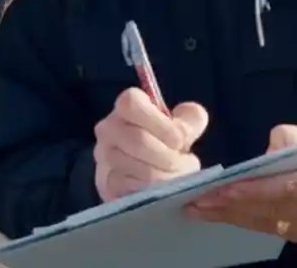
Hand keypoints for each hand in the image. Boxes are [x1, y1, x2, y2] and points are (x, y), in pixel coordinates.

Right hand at [94, 88, 208, 201]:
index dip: (160, 124)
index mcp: (126, 107)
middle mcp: (109, 129)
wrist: (148, 172)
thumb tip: (187, 126)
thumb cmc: (166, 142)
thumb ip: (191, 119)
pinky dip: (152, 193)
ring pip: (137, 169)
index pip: (131, 104)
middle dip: (167, 156)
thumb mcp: (183, 124)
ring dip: (164, 177)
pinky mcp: (106, 184)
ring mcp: (105, 157)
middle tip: (180, 163)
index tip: (179, 141)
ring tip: (175, 177)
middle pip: (138, 140)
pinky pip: (130, 190)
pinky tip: (160, 190)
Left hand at [185, 125, 296, 249]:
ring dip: (234, 218)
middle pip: (273, 213)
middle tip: (196, 203)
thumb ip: (292, 137)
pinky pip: (277, 232)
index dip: (252, 192)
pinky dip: (250, 222)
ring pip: (271, 226)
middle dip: (231, 208)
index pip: (287, 190)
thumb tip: (264, 153)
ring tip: (202, 210)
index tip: (220, 191)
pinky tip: (227, 215)